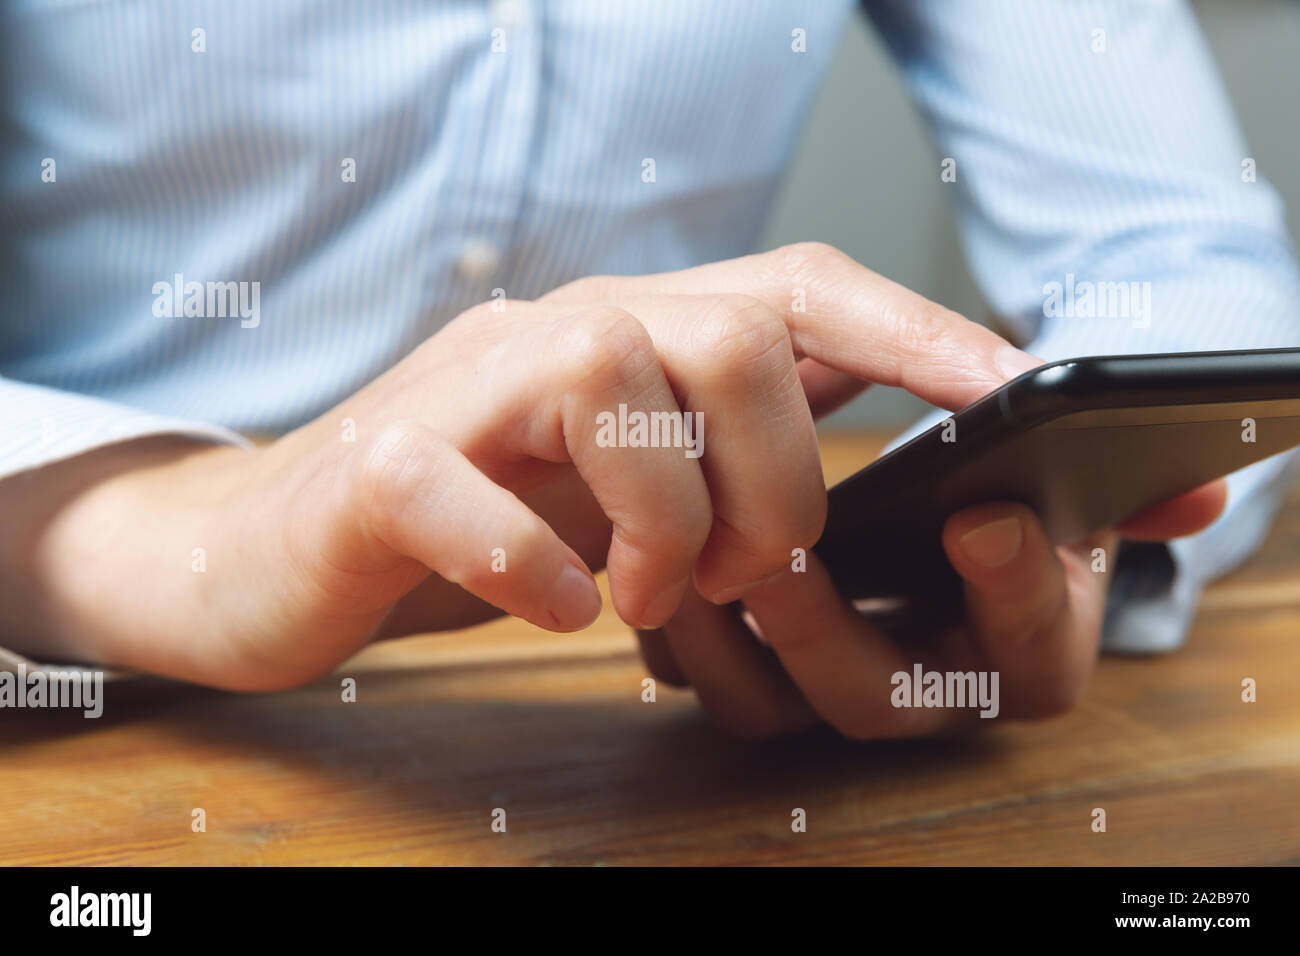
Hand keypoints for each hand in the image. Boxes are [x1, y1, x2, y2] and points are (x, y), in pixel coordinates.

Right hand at [1, 243, 1039, 690]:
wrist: (272, 549)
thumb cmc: (475, 518)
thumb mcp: (616, 482)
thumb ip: (719, 466)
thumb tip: (865, 498)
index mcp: (632, 337)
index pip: (797, 290)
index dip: (918, 330)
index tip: (1020, 390)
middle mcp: (556, 335)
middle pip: (725, 330)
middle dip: (777, 471)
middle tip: (746, 568)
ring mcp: (461, 393)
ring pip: (608, 378)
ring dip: (665, 517)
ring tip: (649, 594)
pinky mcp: (378, 473)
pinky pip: (471, 493)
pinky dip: (536, 566)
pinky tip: (561, 608)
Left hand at [637, 480, 1226, 738]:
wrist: (840, 451)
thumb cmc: (947, 448)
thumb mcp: (1000, 430)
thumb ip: (1079, 460)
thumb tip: (1192, 495)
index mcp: (1010, 626)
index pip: (1035, 654)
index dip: (1017, 595)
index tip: (983, 518)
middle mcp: (924, 675)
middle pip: (889, 699)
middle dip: (836, 628)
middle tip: (788, 556)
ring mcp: (831, 683)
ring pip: (785, 707)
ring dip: (742, 635)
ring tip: (700, 560)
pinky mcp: (752, 675)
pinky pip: (712, 688)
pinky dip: (684, 636)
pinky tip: (657, 572)